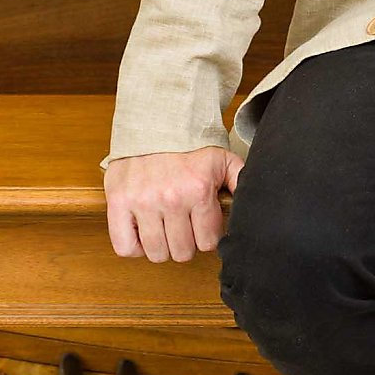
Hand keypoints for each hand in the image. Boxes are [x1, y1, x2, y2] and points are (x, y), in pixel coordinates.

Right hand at [103, 146, 242, 262]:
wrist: (155, 122)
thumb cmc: (188, 146)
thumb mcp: (222, 160)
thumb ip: (240, 182)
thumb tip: (255, 204)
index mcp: (198, 190)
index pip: (209, 242)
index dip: (208, 236)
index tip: (203, 225)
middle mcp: (170, 198)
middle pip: (183, 252)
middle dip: (186, 242)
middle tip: (183, 226)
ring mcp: (142, 202)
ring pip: (157, 253)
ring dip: (162, 245)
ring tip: (164, 228)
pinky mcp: (118, 202)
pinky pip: (125, 247)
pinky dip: (135, 247)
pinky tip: (143, 234)